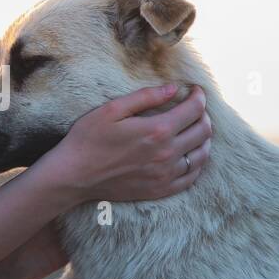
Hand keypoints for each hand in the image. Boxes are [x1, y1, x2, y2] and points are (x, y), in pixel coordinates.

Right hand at [40, 83, 211, 204]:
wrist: (74, 176)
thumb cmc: (88, 139)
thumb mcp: (112, 109)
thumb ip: (145, 97)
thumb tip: (172, 88)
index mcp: (157, 130)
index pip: (194, 109)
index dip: (199, 97)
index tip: (196, 91)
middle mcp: (167, 154)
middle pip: (202, 131)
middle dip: (204, 115)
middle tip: (196, 108)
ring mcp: (165, 175)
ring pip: (201, 155)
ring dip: (204, 139)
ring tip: (197, 129)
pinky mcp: (160, 190)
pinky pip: (191, 177)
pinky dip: (197, 163)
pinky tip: (191, 155)